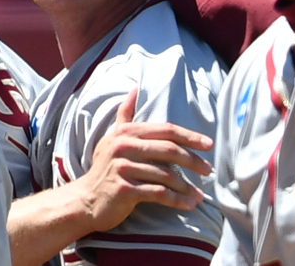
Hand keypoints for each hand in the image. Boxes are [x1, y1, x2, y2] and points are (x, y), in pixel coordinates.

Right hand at [77, 87, 212, 232]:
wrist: (85, 200)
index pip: (165, 130)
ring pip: (166, 175)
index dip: (190, 136)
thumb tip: (135, 88)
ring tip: (200, 195)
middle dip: (193, 160)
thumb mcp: (112, 138)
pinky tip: (189, 204)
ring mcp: (124, 168)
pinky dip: (177, 200)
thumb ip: (125, 115)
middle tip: (208, 170)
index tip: (209, 144)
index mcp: (126, 132)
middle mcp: (124, 147)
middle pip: (169, 150)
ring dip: (187, 186)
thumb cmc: (104, 168)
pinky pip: (158, 194)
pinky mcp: (125, 189)